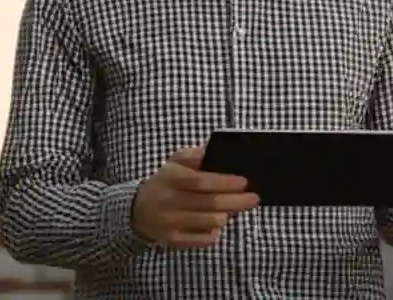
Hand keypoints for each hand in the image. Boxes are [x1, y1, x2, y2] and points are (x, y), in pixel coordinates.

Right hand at [131, 146, 259, 248]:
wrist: (138, 210)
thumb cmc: (165, 183)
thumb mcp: (173, 163)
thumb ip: (192, 155)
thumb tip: (213, 152)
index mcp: (169, 178)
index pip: (199, 181)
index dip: (223, 182)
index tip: (243, 182)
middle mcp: (168, 201)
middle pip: (209, 203)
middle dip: (236, 201)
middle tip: (253, 198)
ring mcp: (170, 222)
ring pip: (209, 222)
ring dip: (226, 215)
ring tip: (232, 208)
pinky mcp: (173, 240)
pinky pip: (203, 239)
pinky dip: (214, 232)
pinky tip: (216, 223)